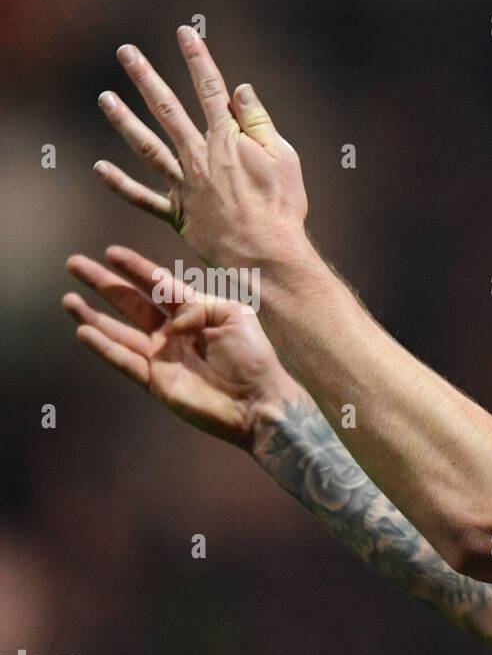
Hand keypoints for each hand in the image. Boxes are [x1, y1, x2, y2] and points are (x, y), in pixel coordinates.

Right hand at [63, 246, 304, 449]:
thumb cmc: (254, 358)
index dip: (136, 269)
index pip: (159, 284)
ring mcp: (163, 357)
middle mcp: (174, 332)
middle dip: (104, 284)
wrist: (259, 402)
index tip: (111, 252)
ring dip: (94, 316)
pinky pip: (124, 361)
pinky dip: (104, 347)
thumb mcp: (235, 316)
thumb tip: (170, 317)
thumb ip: (199, 305)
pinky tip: (83, 332)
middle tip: (75, 264)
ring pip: (120, 332)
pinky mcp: (157, 381)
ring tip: (68, 299)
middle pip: (132, 303)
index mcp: (196, 312)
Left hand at [93, 27, 308, 268]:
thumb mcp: (283, 158)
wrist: (266, 255)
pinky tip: (99, 168)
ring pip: (147, 147)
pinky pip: (143, 198)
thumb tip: (240, 89)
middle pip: (167, 109)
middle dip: (145, 78)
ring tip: (104, 97)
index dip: (197, 59)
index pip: (209, 90)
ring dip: (124, 121)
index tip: (185, 34)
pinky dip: (121, 184)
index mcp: (228, 140)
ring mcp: (184, 185)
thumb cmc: (281, 208)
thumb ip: (258, 122)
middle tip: (126, 53)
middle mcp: (199, 157)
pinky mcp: (179, 214)